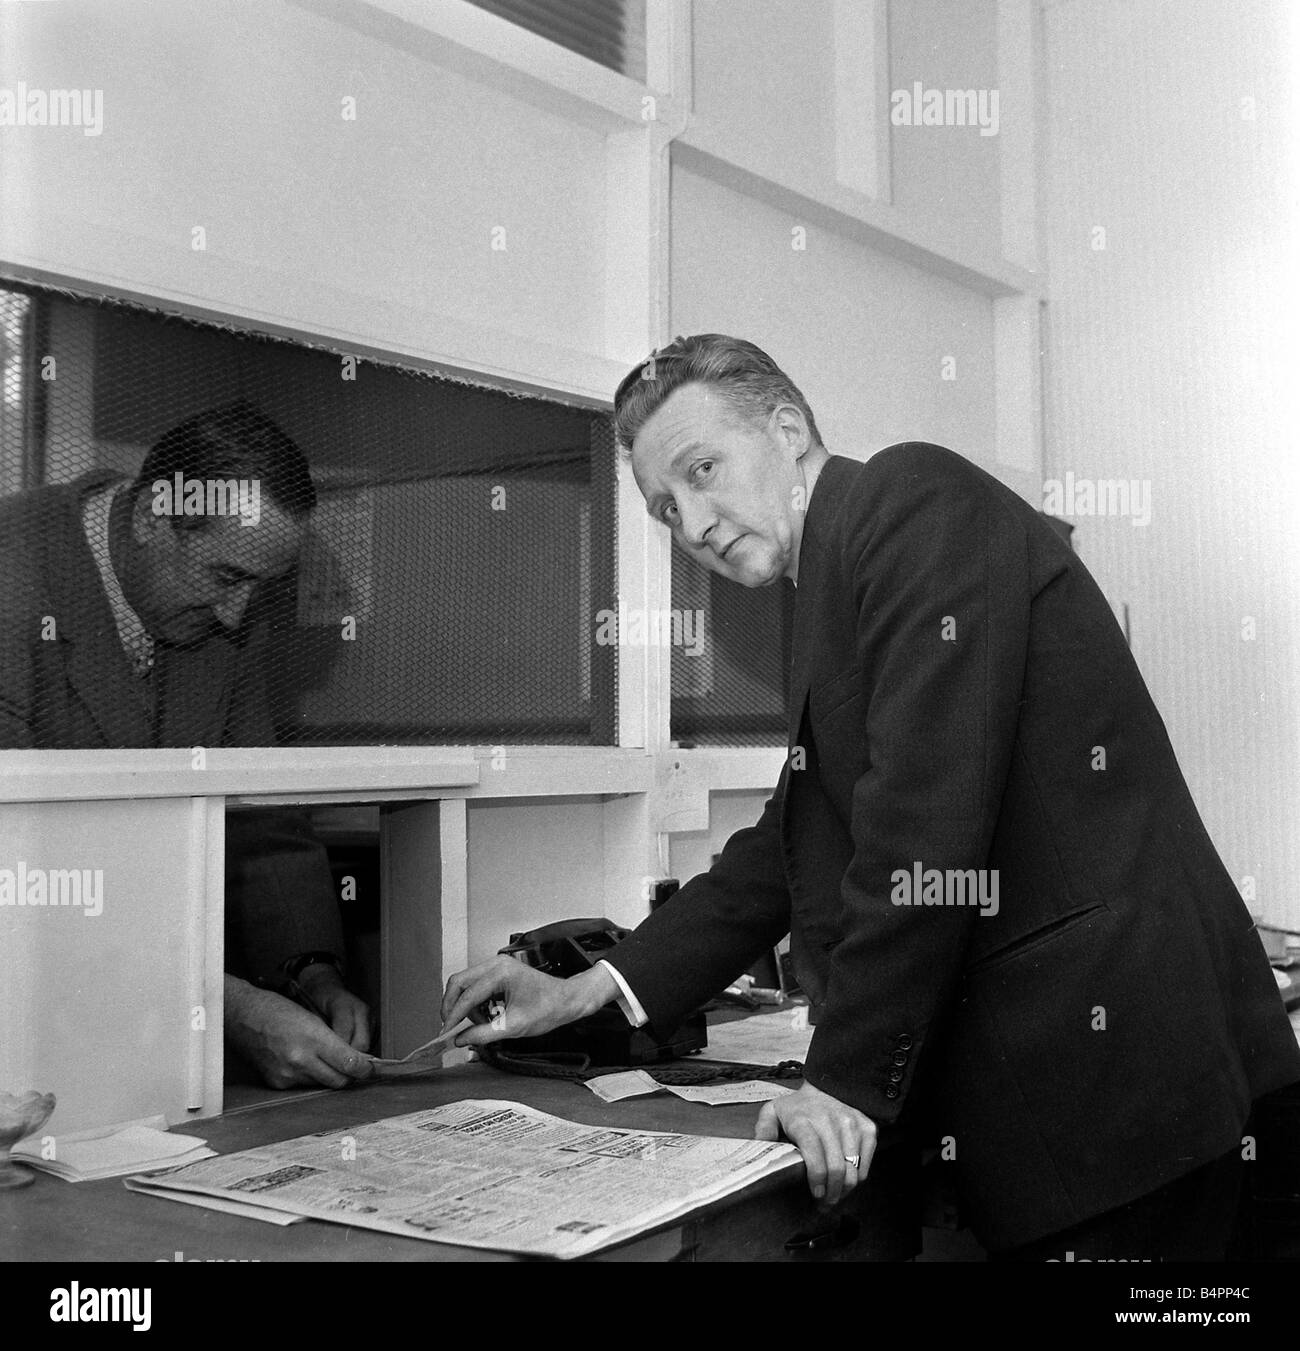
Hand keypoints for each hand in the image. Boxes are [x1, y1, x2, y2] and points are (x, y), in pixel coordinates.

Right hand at [223, 975, 374, 1089]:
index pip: (348, 1062)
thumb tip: (357, 1058)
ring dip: (329, 1076)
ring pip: (322, 1085)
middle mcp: (300, 1060)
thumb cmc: (279, 1011)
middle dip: (349, 1075)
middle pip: (339, 1080)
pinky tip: (305, 1063)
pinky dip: (309, 1077)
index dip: (364, 1068)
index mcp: (312, 1038)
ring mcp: (287, 1075)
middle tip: (354, 1067)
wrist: (244, 1017)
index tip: (370, 1067)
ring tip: (326, 1060)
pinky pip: (303, 1086)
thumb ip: (336, 1040)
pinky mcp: (277, 1083)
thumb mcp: (313, 1018)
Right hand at [440, 956, 616, 1047]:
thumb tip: (460, 1040)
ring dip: (466, 1007)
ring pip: (465, 985)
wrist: (567, 1000)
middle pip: (458, 983)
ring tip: (483, 1024)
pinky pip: (476, 987)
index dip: (453, 1017)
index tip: (445, 1034)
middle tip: (450, 1029)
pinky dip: (475, 1003)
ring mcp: (496, 966)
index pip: (467, 996)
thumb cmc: (548, 1008)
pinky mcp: (498, 973)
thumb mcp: (514, 1027)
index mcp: (500, 972)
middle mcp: (495, 964)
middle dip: (452, 1007)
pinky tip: (489, 1016)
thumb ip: (483, 1034)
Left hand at [754, 1081, 876, 1206]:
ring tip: (835, 1196)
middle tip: (825, 1204)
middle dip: (831, 1193)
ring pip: (854, 1170)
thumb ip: (764, 1129)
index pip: (814, 1154)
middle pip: (837, 1168)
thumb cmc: (799, 1106)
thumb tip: (759, 1148)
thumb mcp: (774, 1111)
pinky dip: (857, 1178)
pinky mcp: (867, 1128)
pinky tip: (845, 1180)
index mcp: (804, 1120)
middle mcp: (830, 1121)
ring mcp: (851, 1124)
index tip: (815, 1193)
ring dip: (844, 1190)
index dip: (817, 1178)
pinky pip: (865, 1164)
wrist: (828, 1086)